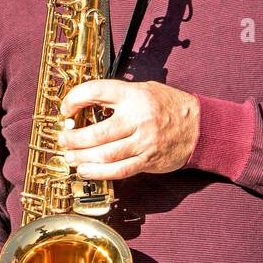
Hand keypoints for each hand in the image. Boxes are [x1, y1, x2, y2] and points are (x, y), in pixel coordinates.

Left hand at [59, 78, 200, 181]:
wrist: (200, 127)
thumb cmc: (168, 105)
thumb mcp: (143, 89)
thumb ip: (117, 96)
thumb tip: (84, 104)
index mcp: (134, 95)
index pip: (97, 91)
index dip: (75, 98)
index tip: (66, 109)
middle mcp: (138, 118)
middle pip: (97, 132)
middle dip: (73, 138)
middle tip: (63, 138)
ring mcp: (144, 142)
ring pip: (105, 155)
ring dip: (82, 158)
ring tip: (69, 156)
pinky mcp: (148, 161)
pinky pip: (119, 171)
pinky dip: (98, 172)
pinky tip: (85, 170)